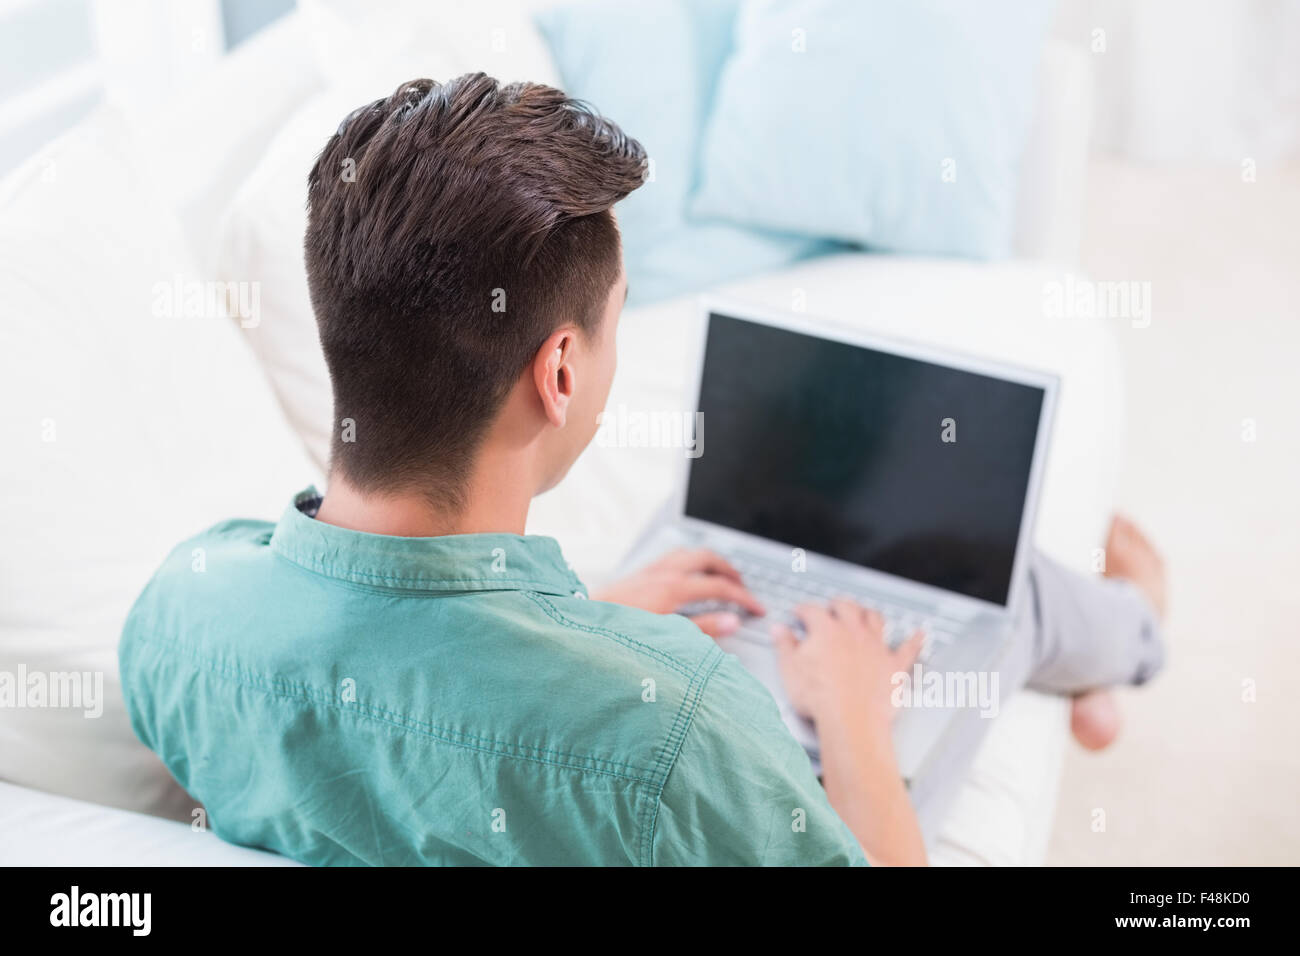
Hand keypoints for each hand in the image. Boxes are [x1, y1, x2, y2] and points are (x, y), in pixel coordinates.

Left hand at [592, 549, 764, 637]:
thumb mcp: (668, 637)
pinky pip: (675, 556)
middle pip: (709, 558)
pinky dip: (692, 560)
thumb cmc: (621, 633)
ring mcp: (651, 569)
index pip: (720, 587)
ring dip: (712, 561)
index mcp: (674, 588)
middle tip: (744, 585)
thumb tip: (731, 622)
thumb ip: (703, 629)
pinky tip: (690, 572)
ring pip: (691, 552)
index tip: (757, 609)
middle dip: (731, 570)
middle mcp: (664, 572)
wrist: (584, 624)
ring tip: (722, 574)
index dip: (744, 598)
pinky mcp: (640, 572)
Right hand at [772, 599, 924, 735]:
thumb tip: (779, 632)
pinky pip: (909, 648)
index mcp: (826, 630)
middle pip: (847, 607)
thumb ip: (785, 646)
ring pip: (875, 619)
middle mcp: (853, 632)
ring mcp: (876, 647)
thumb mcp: (790, 670)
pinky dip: (915, 640)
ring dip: (868, 613)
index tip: (799, 612)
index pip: (812, 610)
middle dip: (837, 604)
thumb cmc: (821, 699)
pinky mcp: (893, 665)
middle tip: (832, 605)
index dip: (804, 609)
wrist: (850, 720)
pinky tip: (921, 634)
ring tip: (865, 612)